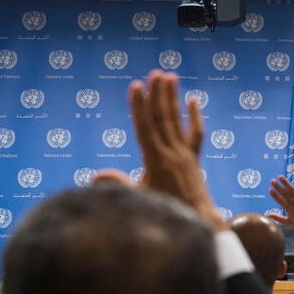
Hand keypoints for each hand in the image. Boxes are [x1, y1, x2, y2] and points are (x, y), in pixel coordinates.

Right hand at [128, 70, 225, 231]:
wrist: (197, 220)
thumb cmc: (164, 212)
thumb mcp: (139, 199)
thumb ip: (119, 185)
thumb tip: (95, 176)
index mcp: (156, 161)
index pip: (145, 128)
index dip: (139, 106)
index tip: (136, 85)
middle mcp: (172, 153)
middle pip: (163, 119)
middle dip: (158, 95)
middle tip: (155, 73)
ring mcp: (185, 154)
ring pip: (177, 121)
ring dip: (172, 98)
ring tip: (170, 77)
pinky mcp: (194, 158)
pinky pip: (195, 134)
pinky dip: (194, 116)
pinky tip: (193, 100)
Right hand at [268, 174, 293, 234]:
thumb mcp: (288, 222)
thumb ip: (278, 218)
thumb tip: (268, 215)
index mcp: (288, 207)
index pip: (279, 199)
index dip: (274, 194)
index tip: (270, 190)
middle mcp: (292, 200)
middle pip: (283, 192)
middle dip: (277, 186)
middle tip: (272, 181)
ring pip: (290, 187)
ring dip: (285, 182)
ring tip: (280, 177)